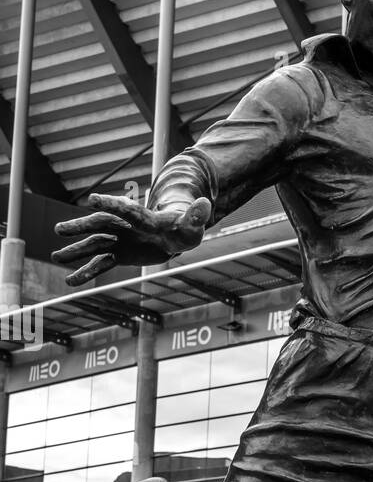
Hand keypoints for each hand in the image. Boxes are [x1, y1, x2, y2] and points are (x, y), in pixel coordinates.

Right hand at [52, 193, 211, 285]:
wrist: (175, 233)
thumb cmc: (184, 227)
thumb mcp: (193, 224)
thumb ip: (197, 216)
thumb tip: (207, 204)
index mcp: (142, 217)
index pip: (125, 210)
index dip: (111, 205)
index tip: (93, 200)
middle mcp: (125, 226)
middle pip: (99, 225)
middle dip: (80, 227)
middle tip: (59, 229)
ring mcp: (119, 240)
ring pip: (94, 245)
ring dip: (75, 251)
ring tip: (55, 257)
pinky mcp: (118, 254)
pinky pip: (99, 264)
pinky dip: (85, 272)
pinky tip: (70, 281)